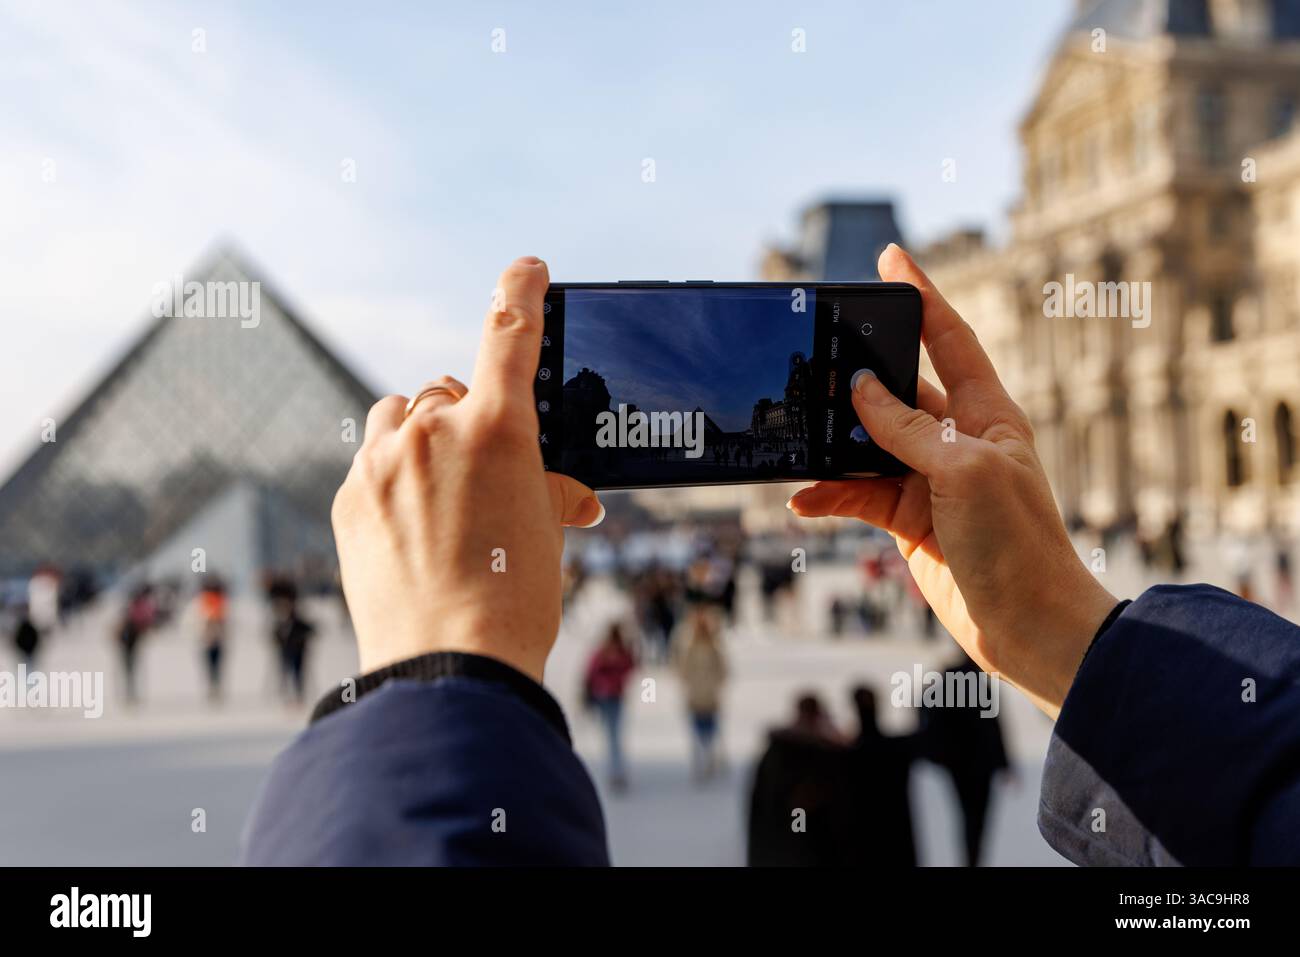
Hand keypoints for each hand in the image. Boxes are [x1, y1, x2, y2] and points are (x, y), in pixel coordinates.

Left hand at [331, 257, 603, 679]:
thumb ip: (551, 493)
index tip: (526, 269)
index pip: (510, 335)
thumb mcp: (546, 534)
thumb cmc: (513, 599)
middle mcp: (433, 431)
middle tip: (487, 466)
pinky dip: (394, 476)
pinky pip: (373, 462)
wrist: (447, 663)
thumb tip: (575, 498)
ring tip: (441, 485)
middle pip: (448, 389)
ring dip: (422, 434)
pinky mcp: (348, 497)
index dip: (521, 292)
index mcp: (496, 429)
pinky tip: (411, 524)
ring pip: (401, 416)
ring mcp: (382, 462)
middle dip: (468, 415)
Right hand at [789, 245, 1115, 716]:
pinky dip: (827, 496)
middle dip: (855, 374)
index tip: (888, 258)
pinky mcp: (906, 520)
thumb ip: (908, 430)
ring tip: (795, 438)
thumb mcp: (964, 473)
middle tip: (811, 355)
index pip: (951, 339)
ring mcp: (928, 480)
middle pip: (895, 390)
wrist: (1029, 628)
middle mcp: (956, 440)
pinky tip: (800, 500)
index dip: (921, 296)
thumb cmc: (1019, 543)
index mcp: (988, 414)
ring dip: (831, 445)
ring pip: (865, 445)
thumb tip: (859, 390)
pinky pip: (856, 494)